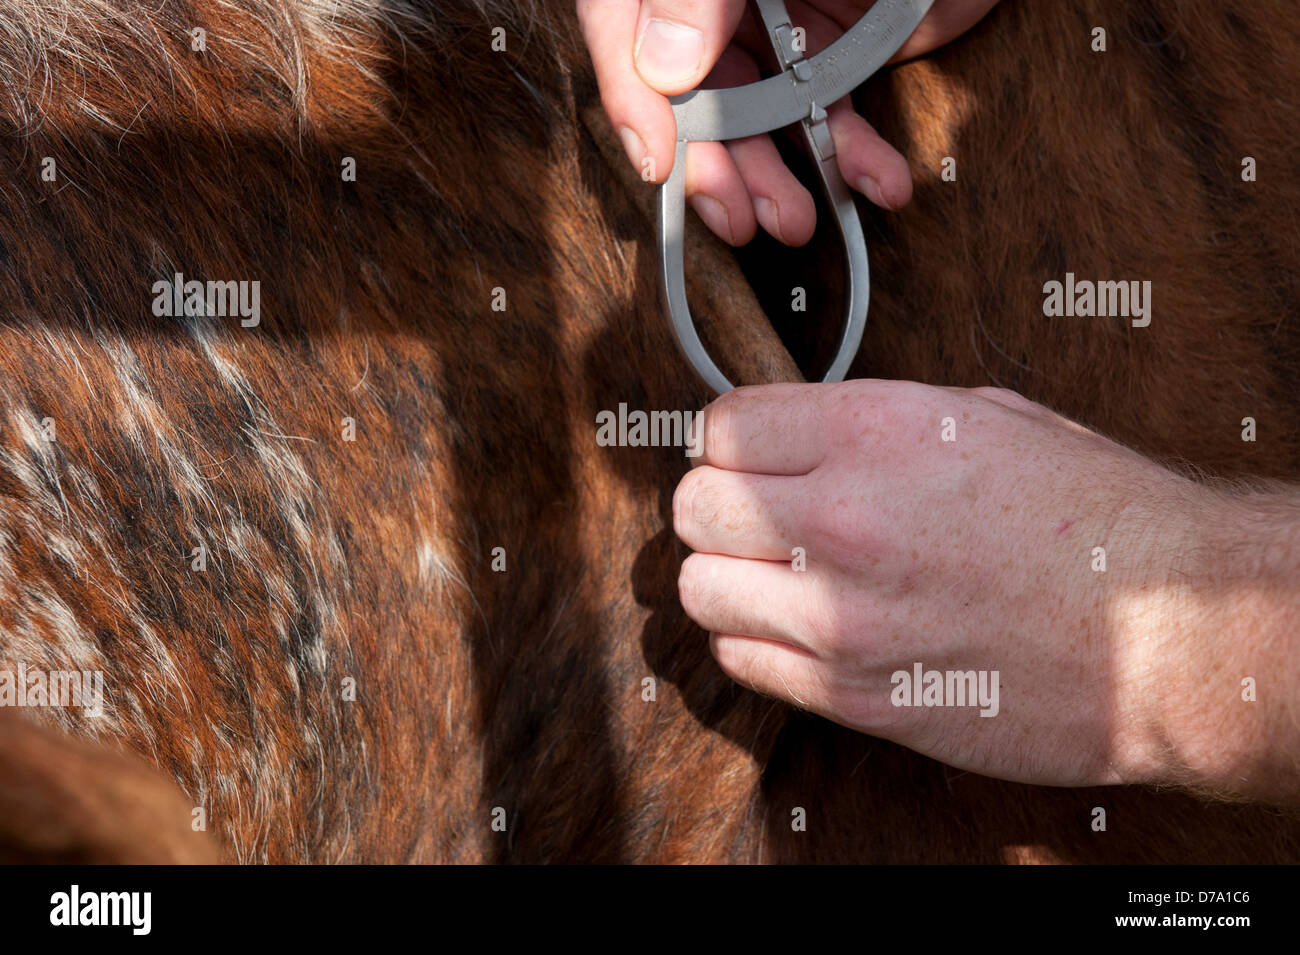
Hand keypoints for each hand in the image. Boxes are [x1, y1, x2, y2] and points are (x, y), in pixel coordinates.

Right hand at [576, 0, 999, 244]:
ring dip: (775, 180)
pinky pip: (833, 117)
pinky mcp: (835, 53)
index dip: (629, 98)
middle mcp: (713, 4)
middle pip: (687, 95)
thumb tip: (661, 68)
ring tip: (794, 223)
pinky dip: (856, 157)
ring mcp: (775, 29)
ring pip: (755, 121)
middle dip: (712, 165)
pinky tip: (876, 182)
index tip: (654, 159)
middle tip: (734, 216)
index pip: (619, 27)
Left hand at [673, 381, 1299, 798]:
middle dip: (720, 504)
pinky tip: (801, 629)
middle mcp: (843, 520)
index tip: (757, 455)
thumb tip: (796, 435)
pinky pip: (739, 660)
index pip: (721, 426)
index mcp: (877, 432)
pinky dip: (755, 642)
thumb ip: (870, 423)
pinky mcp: (854, 695)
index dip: (735, 439)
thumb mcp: (986, 419)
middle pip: (693, 505)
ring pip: (698, 588)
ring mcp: (842, 617)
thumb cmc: (1095, 519)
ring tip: (777, 575)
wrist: (1170, 635)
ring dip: (727, 576)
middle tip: (762, 515)